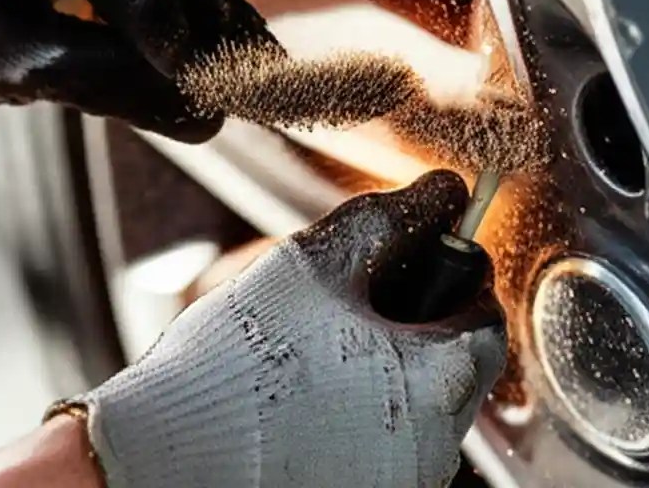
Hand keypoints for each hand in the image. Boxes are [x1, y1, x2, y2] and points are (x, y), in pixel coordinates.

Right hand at [51, 170, 505, 487]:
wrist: (163, 460)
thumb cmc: (235, 367)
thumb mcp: (312, 267)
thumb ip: (388, 221)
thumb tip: (443, 191)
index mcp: (437, 384)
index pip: (485, 318)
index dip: (454, 274)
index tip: (421, 256)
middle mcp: (433, 449)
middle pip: (455, 369)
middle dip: (416, 326)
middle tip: (356, 302)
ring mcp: (398, 484)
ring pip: (416, 411)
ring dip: (386, 373)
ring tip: (318, 351)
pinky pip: (380, 448)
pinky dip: (357, 416)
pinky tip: (303, 398)